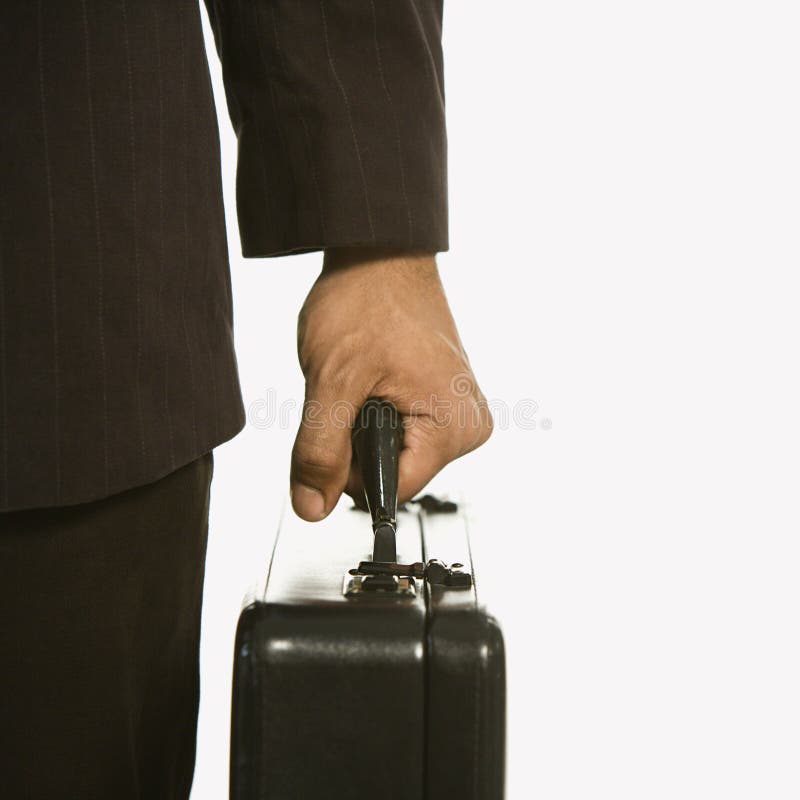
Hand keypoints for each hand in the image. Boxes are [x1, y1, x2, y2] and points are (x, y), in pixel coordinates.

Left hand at [290, 247, 491, 520]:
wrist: (381, 255)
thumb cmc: (367, 301)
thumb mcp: (332, 380)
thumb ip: (320, 450)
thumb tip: (312, 508)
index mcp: (454, 428)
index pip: (392, 490)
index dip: (349, 473)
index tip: (334, 431)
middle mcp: (468, 426)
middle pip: (394, 474)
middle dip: (356, 444)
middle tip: (352, 390)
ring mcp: (460, 413)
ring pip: (393, 454)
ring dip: (364, 427)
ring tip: (366, 378)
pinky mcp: (446, 402)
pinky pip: (402, 432)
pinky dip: (376, 415)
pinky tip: (376, 379)